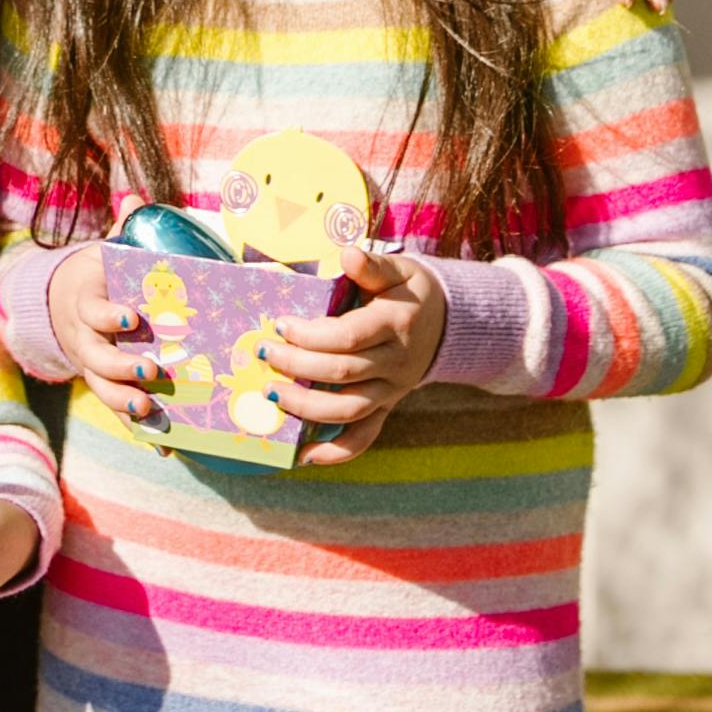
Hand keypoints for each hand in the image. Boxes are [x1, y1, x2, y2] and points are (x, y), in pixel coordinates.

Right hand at [43, 243, 169, 428]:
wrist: (66, 307)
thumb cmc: (99, 279)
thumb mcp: (106, 254)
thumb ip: (123, 230)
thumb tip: (134, 198)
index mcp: (86, 305)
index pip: (93, 314)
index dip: (110, 317)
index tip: (133, 317)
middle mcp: (85, 342)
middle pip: (97, 360)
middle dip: (123, 368)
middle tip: (152, 371)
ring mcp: (93, 369)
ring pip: (103, 390)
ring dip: (125, 403)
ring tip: (149, 407)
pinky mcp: (106, 388)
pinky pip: (119, 413)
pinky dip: (139, 431)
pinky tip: (165, 446)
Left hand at [264, 245, 445, 467]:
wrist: (447, 322)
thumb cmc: (410, 291)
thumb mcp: (399, 270)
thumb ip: (372, 266)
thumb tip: (347, 253)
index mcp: (395, 324)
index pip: (347, 336)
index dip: (310, 334)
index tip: (280, 324)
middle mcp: (395, 363)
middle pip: (341, 373)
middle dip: (297, 366)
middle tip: (264, 353)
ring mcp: (392, 390)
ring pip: (348, 410)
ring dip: (306, 408)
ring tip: (270, 395)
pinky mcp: (387, 407)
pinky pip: (365, 437)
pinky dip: (337, 453)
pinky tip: (305, 457)